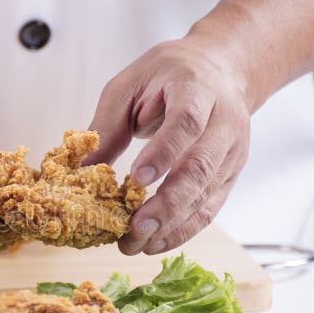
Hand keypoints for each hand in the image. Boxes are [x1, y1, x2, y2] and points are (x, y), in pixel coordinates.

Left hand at [87, 33, 250, 254]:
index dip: (164, 152)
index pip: (186, 122)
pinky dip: (183, 229)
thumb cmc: (168, 75)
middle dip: (167, 203)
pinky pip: (210, 207)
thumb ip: (107, 125)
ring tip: (137, 243)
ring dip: (172, 224)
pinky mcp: (231, 173)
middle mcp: (224, 121)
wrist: (220, 69)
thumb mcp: (129, 85)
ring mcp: (232, 150)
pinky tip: (156, 243)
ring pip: (207, 193)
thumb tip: (81, 172)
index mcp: (197, 89)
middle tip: (134, 228)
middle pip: (201, 166)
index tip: (137, 180)